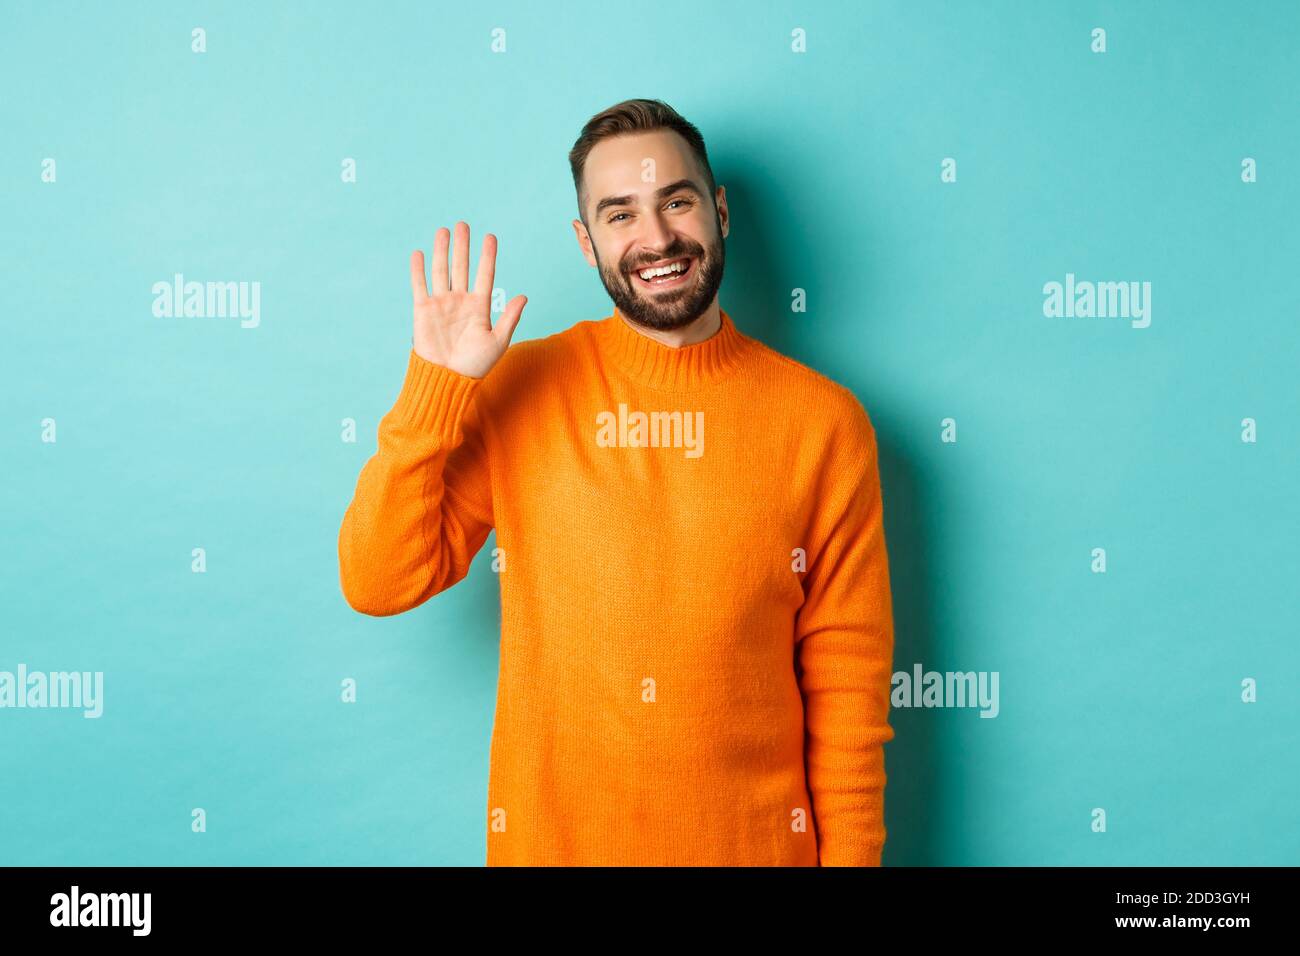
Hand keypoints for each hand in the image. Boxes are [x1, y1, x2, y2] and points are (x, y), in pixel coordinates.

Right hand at [409, 222, 526, 377]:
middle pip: (462, 267)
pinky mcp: (423, 310)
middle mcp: (460, 301)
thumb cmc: (475, 365)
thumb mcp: (498, 341)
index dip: (487, 256)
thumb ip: (510, 318)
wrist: (448, 378)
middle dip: (463, 246)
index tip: (490, 237)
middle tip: (463, 224)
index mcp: (479, 307)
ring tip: (444, 231)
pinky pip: (420, 285)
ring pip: (442, 271)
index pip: (484, 275)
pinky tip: (419, 253)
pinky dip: (418, 270)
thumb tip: (525, 296)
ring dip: (442, 251)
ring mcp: (441, 304)